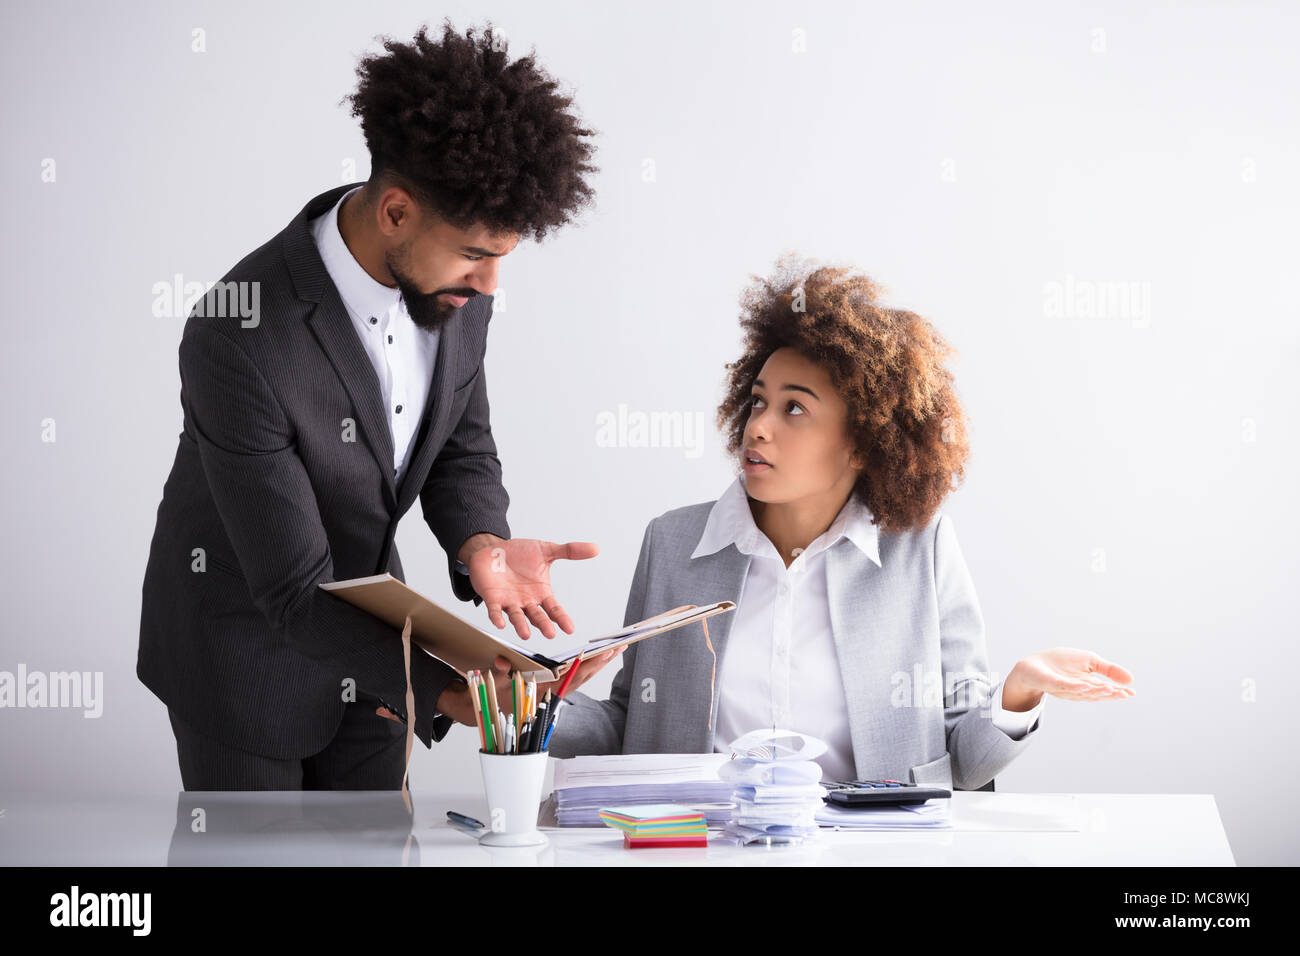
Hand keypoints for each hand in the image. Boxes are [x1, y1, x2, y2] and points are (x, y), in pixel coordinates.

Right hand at [420, 649, 623, 728]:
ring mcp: (552, 694)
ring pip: (580, 678)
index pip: (570, 677)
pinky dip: (585, 667)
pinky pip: (572, 678)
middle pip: (582, 677)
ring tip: (613, 649)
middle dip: (601, 662)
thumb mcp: (492, 683)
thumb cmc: (489, 697)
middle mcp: (550, 695)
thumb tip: (504, 662)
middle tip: (620, 647)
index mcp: (541, 694)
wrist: (480, 713)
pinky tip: (595, 658)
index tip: (604, 653)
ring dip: (597, 664)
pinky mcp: (550, 690)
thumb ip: (500, 672)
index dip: (588, 665)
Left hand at [460, 535, 598, 638]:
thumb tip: (595, 549)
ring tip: (526, 634)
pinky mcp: (492, 599)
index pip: (554, 609)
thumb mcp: (546, 550)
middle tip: (550, 634)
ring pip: (517, 617)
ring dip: (521, 626)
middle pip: (537, 616)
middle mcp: (526, 601)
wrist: (493, 550)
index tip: (570, 629)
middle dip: (543, 625)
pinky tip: (500, 624)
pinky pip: (495, 611)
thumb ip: (569, 551)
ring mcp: (509, 602)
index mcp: (541, 593)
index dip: (561, 619)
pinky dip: (497, 617)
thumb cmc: (519, 554)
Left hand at [1003, 648, 1135, 710]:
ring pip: (1082, 692)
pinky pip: (1064, 686)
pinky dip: (1074, 687)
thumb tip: (1131, 680)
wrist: (1034, 664)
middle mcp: (1078, 689)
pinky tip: (1084, 685)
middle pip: (1096, 694)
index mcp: (1088, 684)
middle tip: (1124, 694)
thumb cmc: (1061, 663)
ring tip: (1110, 690)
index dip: (1118, 692)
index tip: (1131, 693)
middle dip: (1110, 694)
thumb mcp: (1089, 661)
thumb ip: (1108, 669)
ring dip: (1096, 691)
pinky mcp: (1051, 683)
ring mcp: (1064, 688)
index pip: (1105, 689)